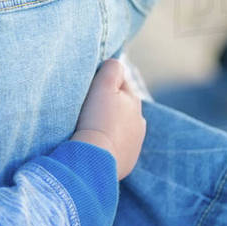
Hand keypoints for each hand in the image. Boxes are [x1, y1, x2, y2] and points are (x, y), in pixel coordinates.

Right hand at [73, 59, 144, 178]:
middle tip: (87, 110)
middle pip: (121, 106)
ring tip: (91, 129)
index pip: (119, 82)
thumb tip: (115, 64)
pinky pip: (116, 148)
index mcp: (134, 101)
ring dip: (109, 126)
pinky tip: (96, 146)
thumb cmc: (96, 120)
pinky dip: (108, 145)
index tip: (88, 90)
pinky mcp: (127, 161)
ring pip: (120, 127)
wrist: (95, 159)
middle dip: (108, 106)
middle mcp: (139, 121)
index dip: (103, 83)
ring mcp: (135, 143)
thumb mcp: (102, 86)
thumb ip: (111, 69)